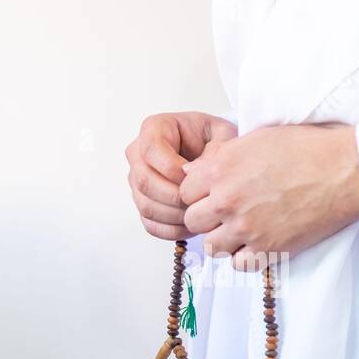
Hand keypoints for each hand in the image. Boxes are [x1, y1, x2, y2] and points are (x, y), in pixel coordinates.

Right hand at [125, 112, 237, 239]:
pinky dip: (170, 229)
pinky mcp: (143, 202)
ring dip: (173, 215)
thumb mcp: (221, 133)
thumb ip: (213, 147)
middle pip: (144, 182)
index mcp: (154, 129)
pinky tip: (191, 225)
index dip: (173, 169)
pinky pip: (150, 223)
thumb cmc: (212, 138)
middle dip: (174, 197)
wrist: (209, 150)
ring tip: (198, 214)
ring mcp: (137, 180)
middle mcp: (138, 154)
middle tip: (199, 202)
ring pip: (145, 205)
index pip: (151, 151)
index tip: (197, 179)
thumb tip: (195, 173)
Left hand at [179, 123, 358, 269]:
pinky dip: (245, 258)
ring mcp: (246, 227)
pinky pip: (238, 265)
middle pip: (192, 221)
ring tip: (241, 230)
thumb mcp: (256, 139)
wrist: (348, 169)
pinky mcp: (267, 248)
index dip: (197, 194)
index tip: (212, 194)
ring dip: (223, 239)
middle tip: (226, 212)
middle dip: (206, 217)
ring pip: (211, 246)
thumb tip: (192, 173)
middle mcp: (227, 200)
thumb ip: (220, 157)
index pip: (184, 192)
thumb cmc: (307, 148)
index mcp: (220, 169)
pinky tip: (256, 244)